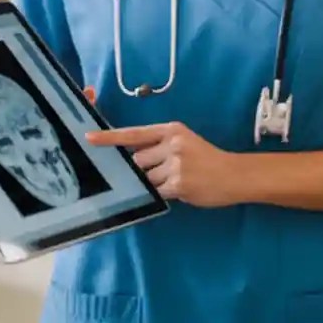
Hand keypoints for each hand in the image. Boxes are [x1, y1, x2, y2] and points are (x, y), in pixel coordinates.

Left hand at [86, 121, 241, 207]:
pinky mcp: (178, 183)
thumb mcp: (183, 142)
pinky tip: (180, 189)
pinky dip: (163, 192)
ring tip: (178, 179)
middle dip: (145, 169)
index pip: (134, 133)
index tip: (89, 138)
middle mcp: (170, 144)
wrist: (234, 174)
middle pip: (138, 160)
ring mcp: (174, 164)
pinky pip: (156, 191)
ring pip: (146, 178)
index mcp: (170, 130)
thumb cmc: (207, 159)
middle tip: (166, 172)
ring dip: (156, 183)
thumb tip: (133, 159)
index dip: (110, 137)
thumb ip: (159, 146)